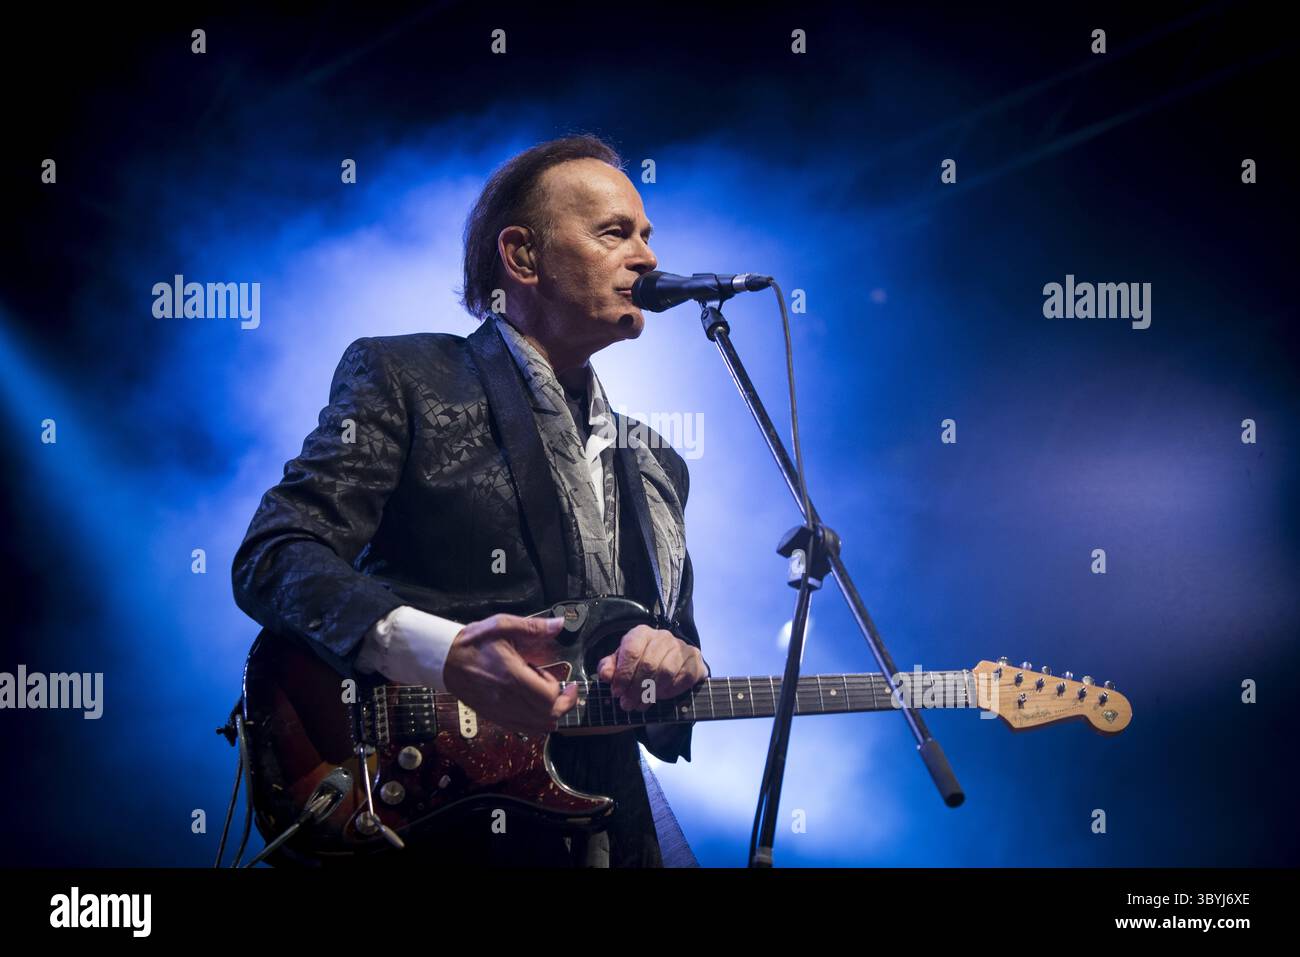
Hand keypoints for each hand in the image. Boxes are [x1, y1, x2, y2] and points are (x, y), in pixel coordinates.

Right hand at [442, 614, 578, 734]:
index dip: (562, 691)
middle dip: (563, 704)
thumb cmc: (473, 642)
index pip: (549, 697)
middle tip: (565, 690)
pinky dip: (536, 723)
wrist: (445, 659)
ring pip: (538, 728)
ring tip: (548, 697)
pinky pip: (523, 729)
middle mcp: (508, 699)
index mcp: (512, 677)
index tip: (565, 681)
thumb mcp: (503, 626)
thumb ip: (534, 627)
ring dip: (551, 715)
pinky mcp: (494, 717)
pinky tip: (534, 707)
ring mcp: (500, 711)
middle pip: (548, 717)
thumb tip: (559, 624)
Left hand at [596, 625, 707, 711]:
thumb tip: (605, 675)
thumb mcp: (620, 663)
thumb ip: (609, 667)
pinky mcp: (695, 660)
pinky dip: (671, 691)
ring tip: (641, 704)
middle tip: (627, 704)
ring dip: (652, 692)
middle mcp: (663, 636)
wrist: (668, 662)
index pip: (632, 651)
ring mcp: (681, 647)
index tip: (617, 692)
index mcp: (642, 633)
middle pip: (649, 664)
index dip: (623, 674)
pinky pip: (684, 678)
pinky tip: (660, 696)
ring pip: (666, 672)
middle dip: (635, 688)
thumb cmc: (639, 663)